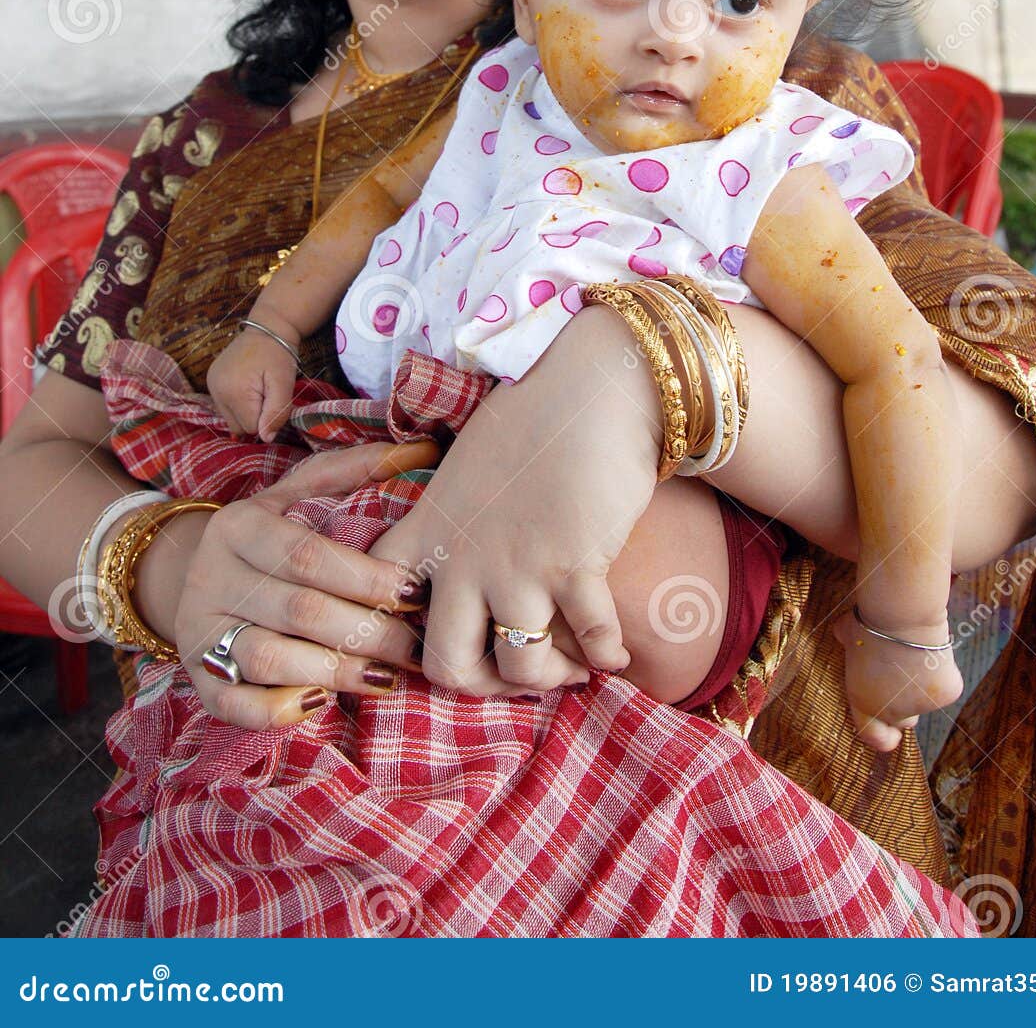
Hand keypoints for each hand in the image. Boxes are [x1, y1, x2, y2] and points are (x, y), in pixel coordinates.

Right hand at [170, 439, 438, 727]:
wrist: (191, 574)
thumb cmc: (270, 532)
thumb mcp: (298, 492)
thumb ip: (356, 470)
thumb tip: (423, 448)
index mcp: (239, 525)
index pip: (306, 554)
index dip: (365, 577)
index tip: (414, 592)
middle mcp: (213, 578)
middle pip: (299, 611)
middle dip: (368, 632)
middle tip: (415, 646)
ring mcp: (202, 632)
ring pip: (270, 659)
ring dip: (338, 672)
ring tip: (386, 677)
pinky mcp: (199, 680)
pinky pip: (237, 704)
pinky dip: (281, 710)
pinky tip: (323, 701)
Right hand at [207, 326, 297, 441]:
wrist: (267, 328)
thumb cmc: (279, 356)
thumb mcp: (284, 384)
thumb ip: (277, 412)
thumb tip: (266, 438)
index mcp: (235, 393)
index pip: (252, 428)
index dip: (267, 417)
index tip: (273, 398)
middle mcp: (216, 391)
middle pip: (239, 427)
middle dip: (256, 415)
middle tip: (266, 393)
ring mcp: (211, 385)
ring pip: (231, 419)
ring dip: (246, 410)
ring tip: (257, 388)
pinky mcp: (210, 381)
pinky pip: (225, 406)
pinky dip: (237, 403)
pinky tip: (246, 386)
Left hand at [370, 304, 663, 697]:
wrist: (588, 386)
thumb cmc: (532, 417)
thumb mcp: (465, 467)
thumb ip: (455, 518)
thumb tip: (466, 565)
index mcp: (430, 528)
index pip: (382, 603)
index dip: (404, 637)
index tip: (446, 636)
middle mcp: (463, 557)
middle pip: (446, 664)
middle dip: (484, 686)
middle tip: (515, 670)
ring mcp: (517, 567)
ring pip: (520, 666)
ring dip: (550, 676)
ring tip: (572, 665)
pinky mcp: (573, 567)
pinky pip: (592, 642)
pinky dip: (606, 655)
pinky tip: (614, 652)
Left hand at [833, 611, 962, 751]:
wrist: (901, 617)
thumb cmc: (870, 622)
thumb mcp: (847, 634)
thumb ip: (847, 643)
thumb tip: (844, 634)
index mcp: (864, 701)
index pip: (872, 735)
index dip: (882, 736)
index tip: (890, 735)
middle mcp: (892, 711)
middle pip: (903, 720)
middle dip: (904, 706)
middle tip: (903, 678)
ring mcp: (922, 706)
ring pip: (926, 701)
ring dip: (923, 685)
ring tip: (917, 654)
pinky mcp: (946, 694)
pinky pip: (946, 687)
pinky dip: (943, 673)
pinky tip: (934, 652)